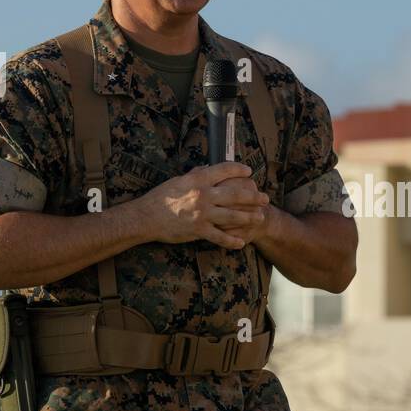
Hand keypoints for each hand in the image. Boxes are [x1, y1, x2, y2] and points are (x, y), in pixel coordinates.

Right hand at [133, 162, 267, 248]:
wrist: (145, 217)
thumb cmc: (160, 197)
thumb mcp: (178, 180)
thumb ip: (195, 174)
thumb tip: (207, 168)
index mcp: (198, 179)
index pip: (224, 170)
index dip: (239, 170)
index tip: (249, 172)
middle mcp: (203, 195)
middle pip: (236, 194)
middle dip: (253, 197)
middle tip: (265, 198)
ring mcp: (203, 213)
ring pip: (233, 215)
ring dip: (249, 217)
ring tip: (260, 217)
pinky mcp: (199, 230)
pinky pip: (220, 237)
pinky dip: (232, 241)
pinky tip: (242, 243)